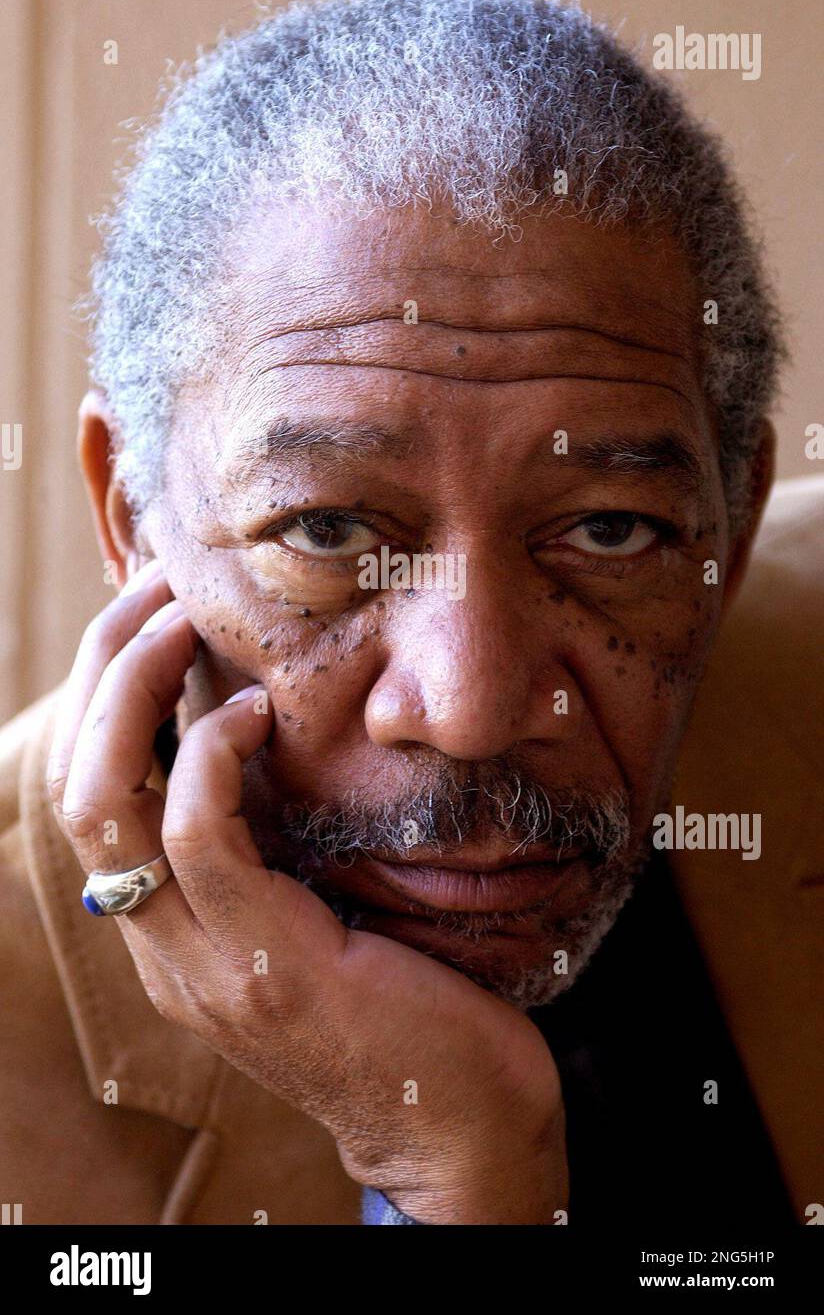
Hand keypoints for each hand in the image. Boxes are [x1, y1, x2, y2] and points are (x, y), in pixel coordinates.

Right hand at [47, 561, 568, 1223]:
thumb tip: (258, 729)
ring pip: (107, 802)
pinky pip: (201, 839)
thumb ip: (270, 838)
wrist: (460, 1122)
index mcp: (170, 928)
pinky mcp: (269, 965)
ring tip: (182, 620)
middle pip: (76, 782)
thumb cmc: (404, 998)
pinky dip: (210, 759)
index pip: (90, 789)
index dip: (101, 688)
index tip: (150, 608)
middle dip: (102, 667)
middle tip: (155, 586)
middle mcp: (162, 946)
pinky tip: (251, 716)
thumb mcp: (314, 904)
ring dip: (135, 690)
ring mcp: (203, 963)